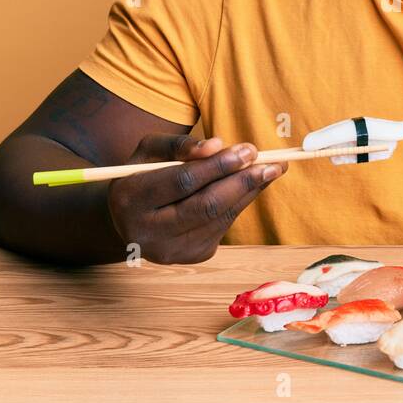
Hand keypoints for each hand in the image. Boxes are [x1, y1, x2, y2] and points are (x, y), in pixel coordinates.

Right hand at [107, 134, 286, 263]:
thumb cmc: (142, 175)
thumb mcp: (150, 151)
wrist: (130, 219)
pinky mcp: (191, 257)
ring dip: (249, 192)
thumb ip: (180, 145)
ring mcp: (170, 250)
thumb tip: (217, 145)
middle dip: (243, 182)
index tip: (248, 150)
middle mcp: (147, 231)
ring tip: (271, 170)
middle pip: (206, 205)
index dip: (218, 166)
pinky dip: (240, 204)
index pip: (183, 181)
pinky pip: (223, 226)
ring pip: (220, 218)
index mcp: (130, 198)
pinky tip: (251, 187)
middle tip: (272, 163)